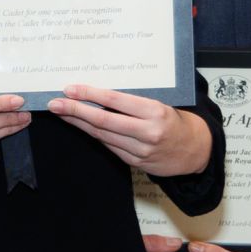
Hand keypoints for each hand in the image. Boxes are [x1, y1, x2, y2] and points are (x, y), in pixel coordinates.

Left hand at [48, 85, 210, 176]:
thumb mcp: (161, 104)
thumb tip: (98, 92)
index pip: (115, 101)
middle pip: (103, 120)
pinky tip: (80, 126)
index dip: (89, 95)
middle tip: (54, 103)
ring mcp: (141, 150)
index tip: (70, 89)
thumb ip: (133, 100)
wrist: (196, 150)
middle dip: (75, 111)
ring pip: (102, 135)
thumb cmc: (175, 120)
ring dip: (79, 124)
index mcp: (156, 112)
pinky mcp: (136, 162)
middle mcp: (148, 133)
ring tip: (61, 113)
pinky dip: (93, 135)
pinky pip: (109, 146)